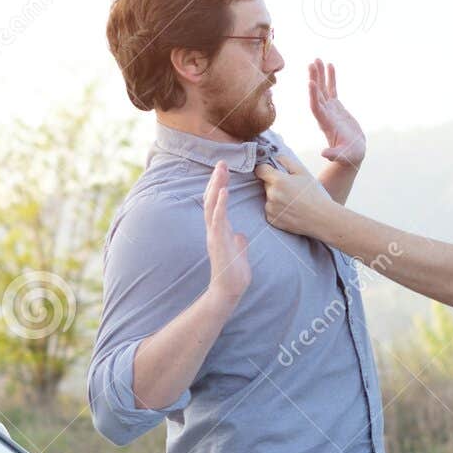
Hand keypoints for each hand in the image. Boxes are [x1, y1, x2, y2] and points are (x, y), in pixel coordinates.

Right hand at [203, 163, 250, 299]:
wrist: (229, 290)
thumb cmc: (234, 273)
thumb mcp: (239, 252)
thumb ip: (238, 241)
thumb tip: (241, 235)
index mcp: (220, 229)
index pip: (217, 203)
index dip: (219, 186)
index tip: (224, 171)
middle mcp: (214, 229)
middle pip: (211, 199)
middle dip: (216, 180)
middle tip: (221, 162)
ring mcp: (214, 234)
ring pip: (212, 205)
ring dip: (216, 186)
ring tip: (221, 170)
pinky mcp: (217, 241)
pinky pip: (217, 219)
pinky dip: (220, 204)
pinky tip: (223, 191)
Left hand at [255, 151, 334, 237]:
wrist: (321, 219)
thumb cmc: (314, 195)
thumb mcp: (303, 173)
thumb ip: (287, 161)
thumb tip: (276, 157)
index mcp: (278, 181)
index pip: (260, 170)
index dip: (266, 169)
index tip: (271, 172)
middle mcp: (272, 194)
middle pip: (266, 184)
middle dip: (275, 184)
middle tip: (290, 189)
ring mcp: (270, 208)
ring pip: (268, 198)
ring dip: (276, 198)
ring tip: (292, 202)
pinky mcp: (272, 219)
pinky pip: (270, 210)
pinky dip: (277, 209)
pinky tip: (289, 210)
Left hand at [308, 59, 365, 167]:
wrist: (352, 154)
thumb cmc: (348, 156)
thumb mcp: (342, 157)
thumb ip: (333, 155)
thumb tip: (324, 154)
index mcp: (326, 124)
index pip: (317, 108)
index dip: (313, 96)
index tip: (311, 83)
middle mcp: (325, 115)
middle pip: (317, 94)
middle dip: (314, 79)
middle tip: (312, 64)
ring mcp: (330, 110)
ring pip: (323, 89)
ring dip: (320, 75)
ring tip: (317, 60)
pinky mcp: (337, 107)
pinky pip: (333, 90)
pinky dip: (331, 78)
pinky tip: (330, 65)